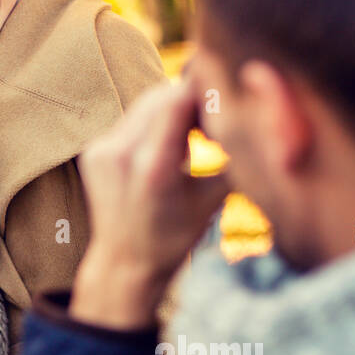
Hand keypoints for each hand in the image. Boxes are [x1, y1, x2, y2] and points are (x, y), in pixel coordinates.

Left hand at [71, 79, 230, 329]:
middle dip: (191, 98)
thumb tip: (260, 121)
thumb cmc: (174, 236)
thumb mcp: (212, 200)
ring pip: (145, 104)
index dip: (204, 91)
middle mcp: (122, 154)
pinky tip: (167, 144)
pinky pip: (130, 120)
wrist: (125, 262)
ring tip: (193, 132)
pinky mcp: (94, 150)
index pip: (178, 100)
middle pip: (162, 96)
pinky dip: (153, 122)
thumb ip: (232, 157)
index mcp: (154, 168)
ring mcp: (103, 150)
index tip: (225, 99)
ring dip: (172, 108)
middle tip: (213, 117)